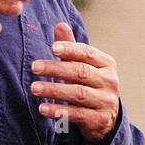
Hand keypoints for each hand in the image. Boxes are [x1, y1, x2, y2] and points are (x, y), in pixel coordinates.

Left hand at [30, 23, 120, 141]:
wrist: (106, 118)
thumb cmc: (90, 85)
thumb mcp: (84, 66)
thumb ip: (71, 48)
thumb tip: (60, 24)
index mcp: (106, 64)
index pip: (88, 53)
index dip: (71, 49)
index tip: (53, 48)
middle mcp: (109, 81)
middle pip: (81, 72)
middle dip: (56, 69)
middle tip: (35, 67)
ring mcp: (106, 101)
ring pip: (78, 94)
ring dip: (54, 90)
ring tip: (34, 88)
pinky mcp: (99, 120)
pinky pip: (77, 115)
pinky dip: (59, 111)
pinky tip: (43, 108)